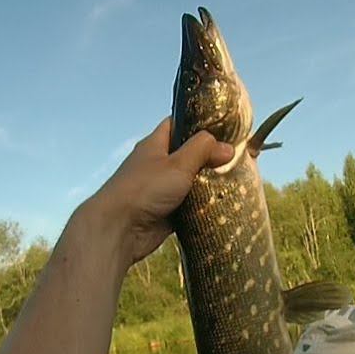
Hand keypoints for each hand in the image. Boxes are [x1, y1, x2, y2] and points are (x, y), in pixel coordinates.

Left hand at [84, 118, 233, 266]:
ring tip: (234, 183)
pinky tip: (221, 205)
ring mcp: (160, 190)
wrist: (119, 229)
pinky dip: (202, 207)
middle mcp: (157, 165)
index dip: (198, 124)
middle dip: (209, 158)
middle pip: (188, 155)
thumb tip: (227, 147)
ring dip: (208, 185)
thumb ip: (202, 150)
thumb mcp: (178, 163)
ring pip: (190, 183)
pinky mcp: (165, 213)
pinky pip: (188, 206)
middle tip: (235, 161)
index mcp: (155, 145)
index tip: (223, 129)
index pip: (177, 124)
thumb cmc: (144, 189)